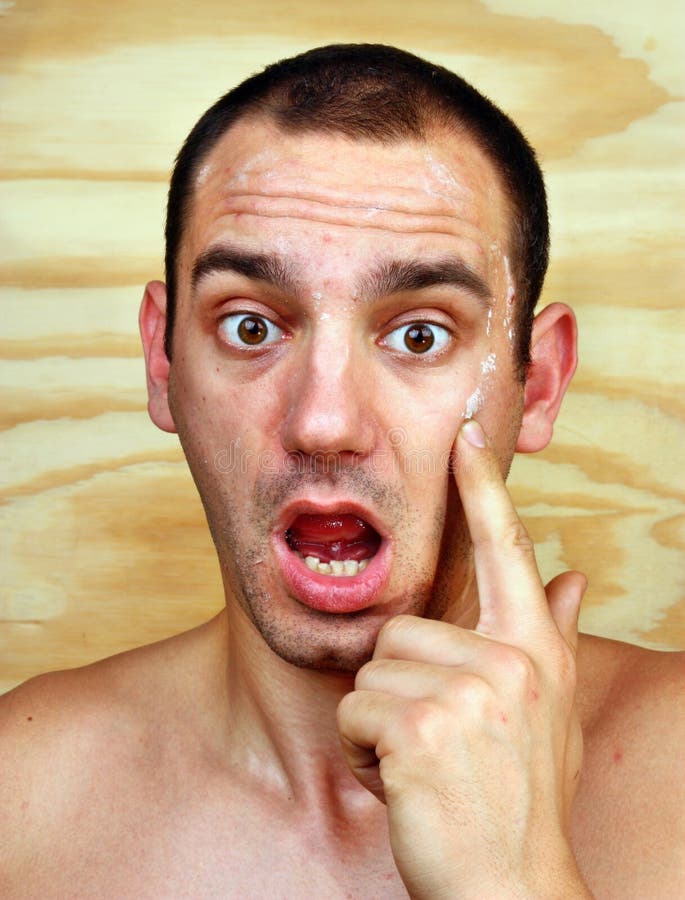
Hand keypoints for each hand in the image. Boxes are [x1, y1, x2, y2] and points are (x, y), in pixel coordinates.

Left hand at [337, 419, 590, 897]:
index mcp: (534, 650)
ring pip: (372, 670)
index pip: (504, 549)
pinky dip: (362, 751)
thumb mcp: (550, 714)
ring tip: (421, 766)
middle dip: (399, 687)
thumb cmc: (519, 797)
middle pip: (401, 630)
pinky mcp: (419, 727)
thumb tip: (572, 577)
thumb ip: (557, 637)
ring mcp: (467, 692)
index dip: (482, 487)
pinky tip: (401, 783)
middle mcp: (508, 661)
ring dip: (379, 723)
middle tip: (433, 743)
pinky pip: (355, 710)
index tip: (466, 434)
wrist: (510, 888)